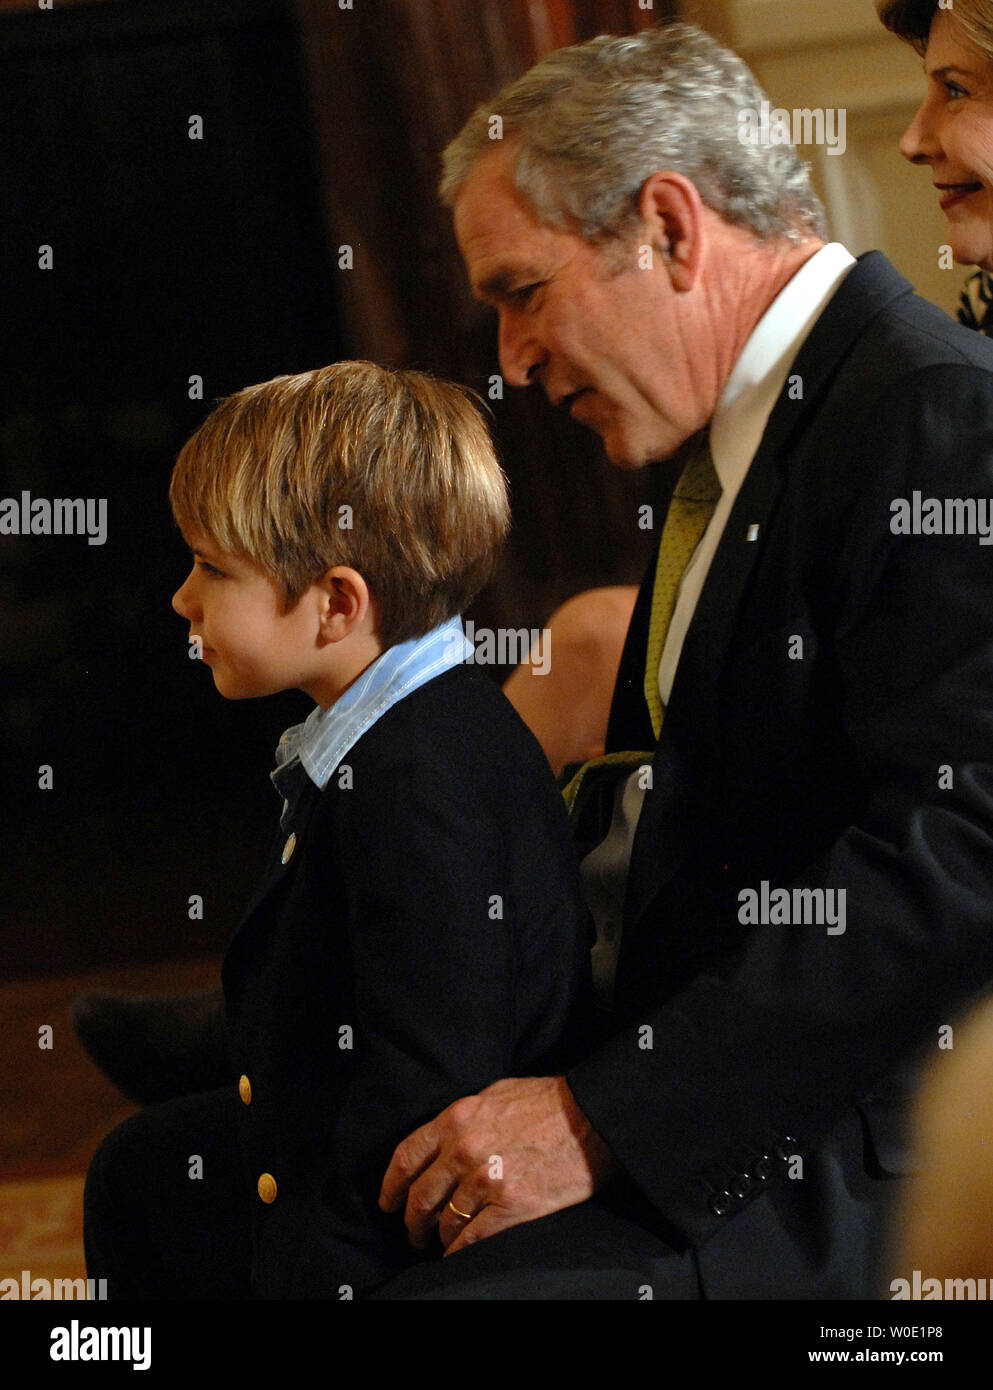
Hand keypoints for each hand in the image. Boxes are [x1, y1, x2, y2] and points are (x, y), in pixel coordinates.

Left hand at [378, 1075, 616, 1254]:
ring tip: (441, 1242)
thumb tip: (445, 1138)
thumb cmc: (549, 1100)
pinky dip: (459, 1251)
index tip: (388, 1202)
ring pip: (446, 1221)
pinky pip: (472, 1239)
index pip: (407, 1156)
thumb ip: (465, 1117)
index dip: (391, 1185)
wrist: (594, 1117)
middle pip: (420, 1195)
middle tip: (412, 1232)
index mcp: (458, 1118)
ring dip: (439, 1236)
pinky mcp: (512, 1206)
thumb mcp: (496, 1093)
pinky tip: (457, 1254)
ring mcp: (487, 1180)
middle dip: (412, 1219)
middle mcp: (465, 1150)